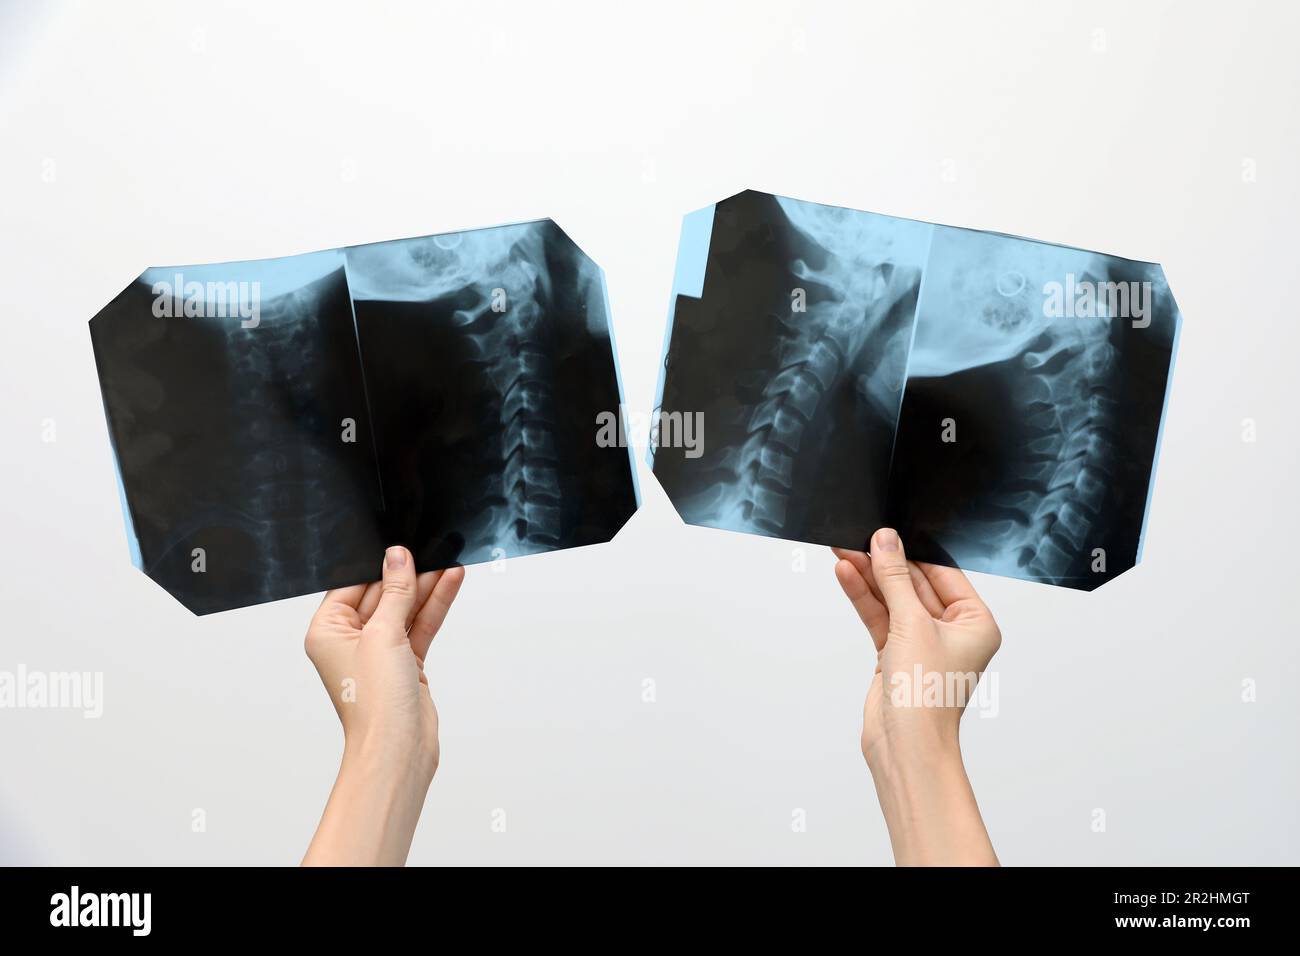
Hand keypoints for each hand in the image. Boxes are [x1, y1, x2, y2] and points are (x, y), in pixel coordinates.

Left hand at [302, 545, 463, 865]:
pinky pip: (420, 625)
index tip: (400, 546)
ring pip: (406, 609)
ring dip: (427, 588)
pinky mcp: (405, 663)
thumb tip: (397, 557)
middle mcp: (351, 640)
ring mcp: (379, 652)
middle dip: (408, 574)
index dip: (378, 565)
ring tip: (449, 561)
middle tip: (431, 549)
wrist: (398, 748)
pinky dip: (435, 606)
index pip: (353, 585)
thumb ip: (395, 592)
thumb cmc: (375, 703)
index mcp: (327, 632)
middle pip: (383, 595)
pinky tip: (450, 583)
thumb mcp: (383, 634)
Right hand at [833, 528, 999, 865]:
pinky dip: (864, 598)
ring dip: (869, 577)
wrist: (905, 745)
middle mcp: (952, 632)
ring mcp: (923, 644)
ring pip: (893, 600)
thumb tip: (886, 541)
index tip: (887, 532)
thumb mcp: (911, 624)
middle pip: (915, 584)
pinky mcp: (897, 655)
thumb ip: (896, 578)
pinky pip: (880, 618)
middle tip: (858, 538)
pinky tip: (847, 575)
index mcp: (976, 623)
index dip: (914, 551)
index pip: (942, 574)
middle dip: (885, 563)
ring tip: (844, 550)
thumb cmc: (926, 697)